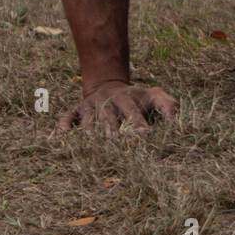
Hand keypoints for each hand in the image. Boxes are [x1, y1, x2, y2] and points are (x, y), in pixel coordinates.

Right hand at [57, 79, 177, 136]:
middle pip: (109, 119)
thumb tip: (177, 122)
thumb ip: (168, 105)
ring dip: (88, 134)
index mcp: (128, 100)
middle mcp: (108, 103)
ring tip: (89, 149)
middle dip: (112, 132)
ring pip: (88, 121)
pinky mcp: (76, 111)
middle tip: (115, 146)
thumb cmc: (137, 99)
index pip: (133, 112)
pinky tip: (58, 140)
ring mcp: (91, 106)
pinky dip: (62, 128)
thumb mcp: (154, 96)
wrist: (108, 85)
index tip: (144, 135)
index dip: (138, 123)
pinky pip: (67, 118)